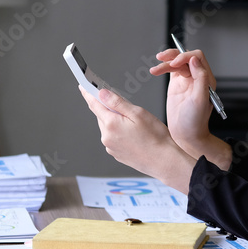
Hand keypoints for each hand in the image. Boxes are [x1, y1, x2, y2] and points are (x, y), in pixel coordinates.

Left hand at [79, 85, 196, 192]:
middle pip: (102, 116)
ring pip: (108, 127)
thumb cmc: (155, 137)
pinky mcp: (117, 154)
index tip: (83, 87)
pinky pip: (113, 138)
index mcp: (111, 124)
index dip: (88, 94)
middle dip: (109, 109)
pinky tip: (135, 135)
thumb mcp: (138, 113)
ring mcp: (111, 147)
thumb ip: (117, 102)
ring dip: (116, 122)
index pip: (94, 104)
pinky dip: (120, 133)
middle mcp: (107, 137)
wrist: (164, 161)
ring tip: (136, 125)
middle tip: (127, 108)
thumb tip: (101, 93)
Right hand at [150, 48, 215, 151]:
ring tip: (154, 69)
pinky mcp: (177, 84)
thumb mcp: (200, 99)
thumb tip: (194, 59)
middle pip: (185, 57)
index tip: (175, 63)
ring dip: (165, 62)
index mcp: (206, 79)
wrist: (185, 134)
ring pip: (176, 62)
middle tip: (162, 59)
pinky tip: (155, 70)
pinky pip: (170, 69)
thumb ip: (200, 77)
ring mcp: (186, 79)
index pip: (197, 58)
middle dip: (173, 56)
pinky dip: (162, 67)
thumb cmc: (195, 121)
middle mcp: (197, 77)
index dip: (185, 56)